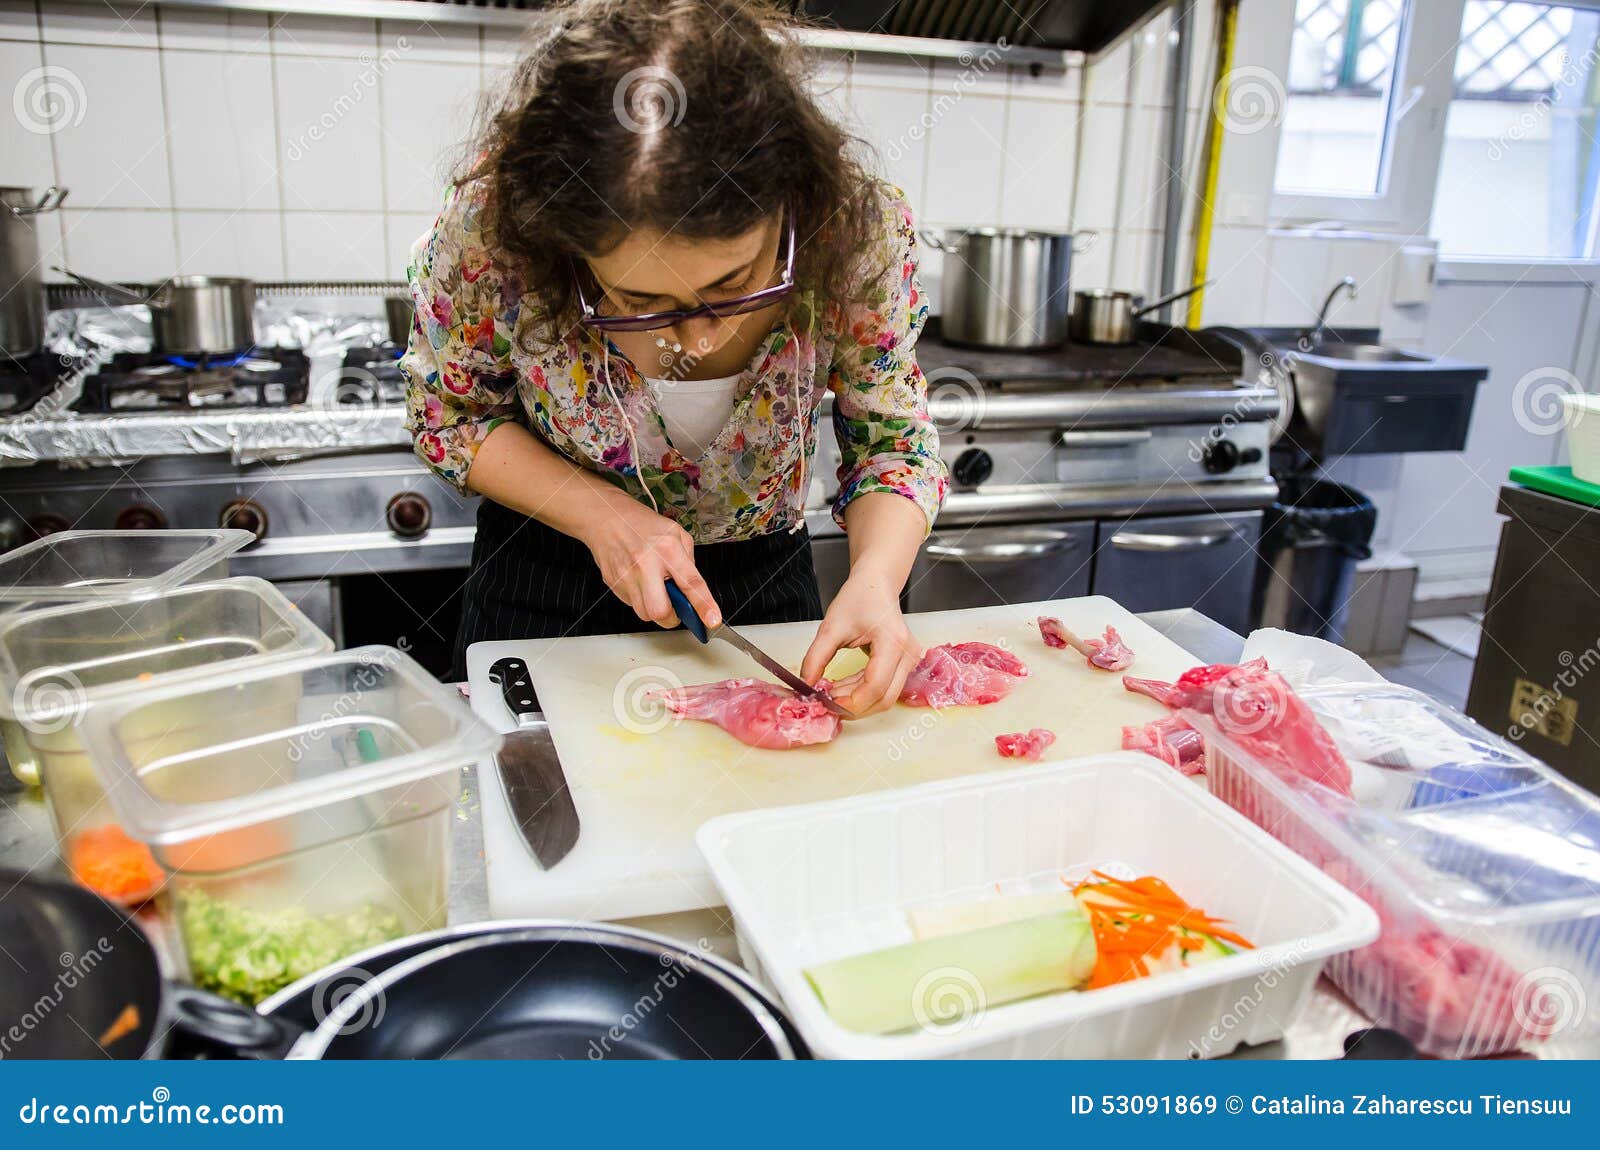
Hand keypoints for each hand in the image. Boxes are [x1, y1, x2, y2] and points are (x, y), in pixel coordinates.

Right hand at [578, 499, 720, 628]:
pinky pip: (632, 605)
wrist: (606, 516)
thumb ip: (688, 562)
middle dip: (671, 617)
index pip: (690, 583)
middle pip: (660, 611)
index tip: (712, 620)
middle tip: (676, 607)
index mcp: (667, 549)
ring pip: (644, 614)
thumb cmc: (642, 524)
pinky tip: (641, 583)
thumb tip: (693, 590)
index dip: (703, 605)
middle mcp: (645, 564)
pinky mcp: (613, 584)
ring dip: (655, 609)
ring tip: (656, 589)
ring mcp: (626, 576)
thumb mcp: (676, 533)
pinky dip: (641, 600)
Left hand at [800, 572, 920, 717]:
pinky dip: (862, 692)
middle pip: (884, 698)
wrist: (876, 584)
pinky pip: (885, 688)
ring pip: (885, 697)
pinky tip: (842, 687)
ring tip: (831, 693)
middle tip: (827, 703)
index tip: (827, 702)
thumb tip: (806, 684)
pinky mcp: (904, 665)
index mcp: (893, 642)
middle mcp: (908, 654)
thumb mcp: (832, 626)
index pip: (875, 685)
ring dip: (857, 701)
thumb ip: (817, 657)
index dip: (850, 701)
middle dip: (854, 706)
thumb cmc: (859, 597)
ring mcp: (909, 661)